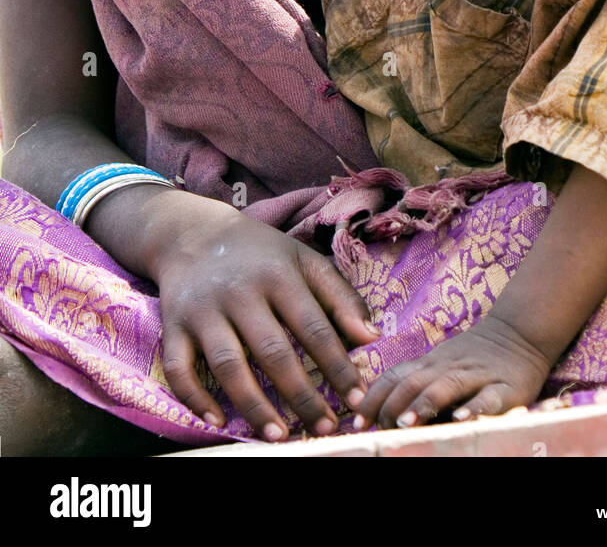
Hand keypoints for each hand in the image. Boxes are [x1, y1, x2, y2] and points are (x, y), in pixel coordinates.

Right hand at [148, 195, 377, 441]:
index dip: (337, 365)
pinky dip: (195, 398)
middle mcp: (239, 292)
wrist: (192, 234)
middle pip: (273, 351)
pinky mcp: (173, 325)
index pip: (314, 326)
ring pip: (228, 365)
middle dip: (302, 395)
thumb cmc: (259, 253)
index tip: (357, 397)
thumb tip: (371, 337)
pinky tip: (218, 421)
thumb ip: (340, 295)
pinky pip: (179, 368)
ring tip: (279, 435)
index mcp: (278, 274)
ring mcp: (203, 310)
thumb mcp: (303, 260)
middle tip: (324, 427)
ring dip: (254, 405)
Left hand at [353, 314, 550, 430]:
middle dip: (392, 404)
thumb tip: (380, 412)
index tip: (357, 421)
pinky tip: (462, 419)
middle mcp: (448, 368)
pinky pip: (488, 398)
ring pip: (446, 387)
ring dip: (424, 404)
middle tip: (376, 426)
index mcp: (431, 364)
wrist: (520, 333)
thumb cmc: (474, 357)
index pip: (395, 377)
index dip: (374, 397)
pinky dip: (475, 408)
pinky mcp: (505, 388)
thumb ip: (416, 383)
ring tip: (406, 424)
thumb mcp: (440, 365)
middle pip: (414, 382)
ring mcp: (476, 376)